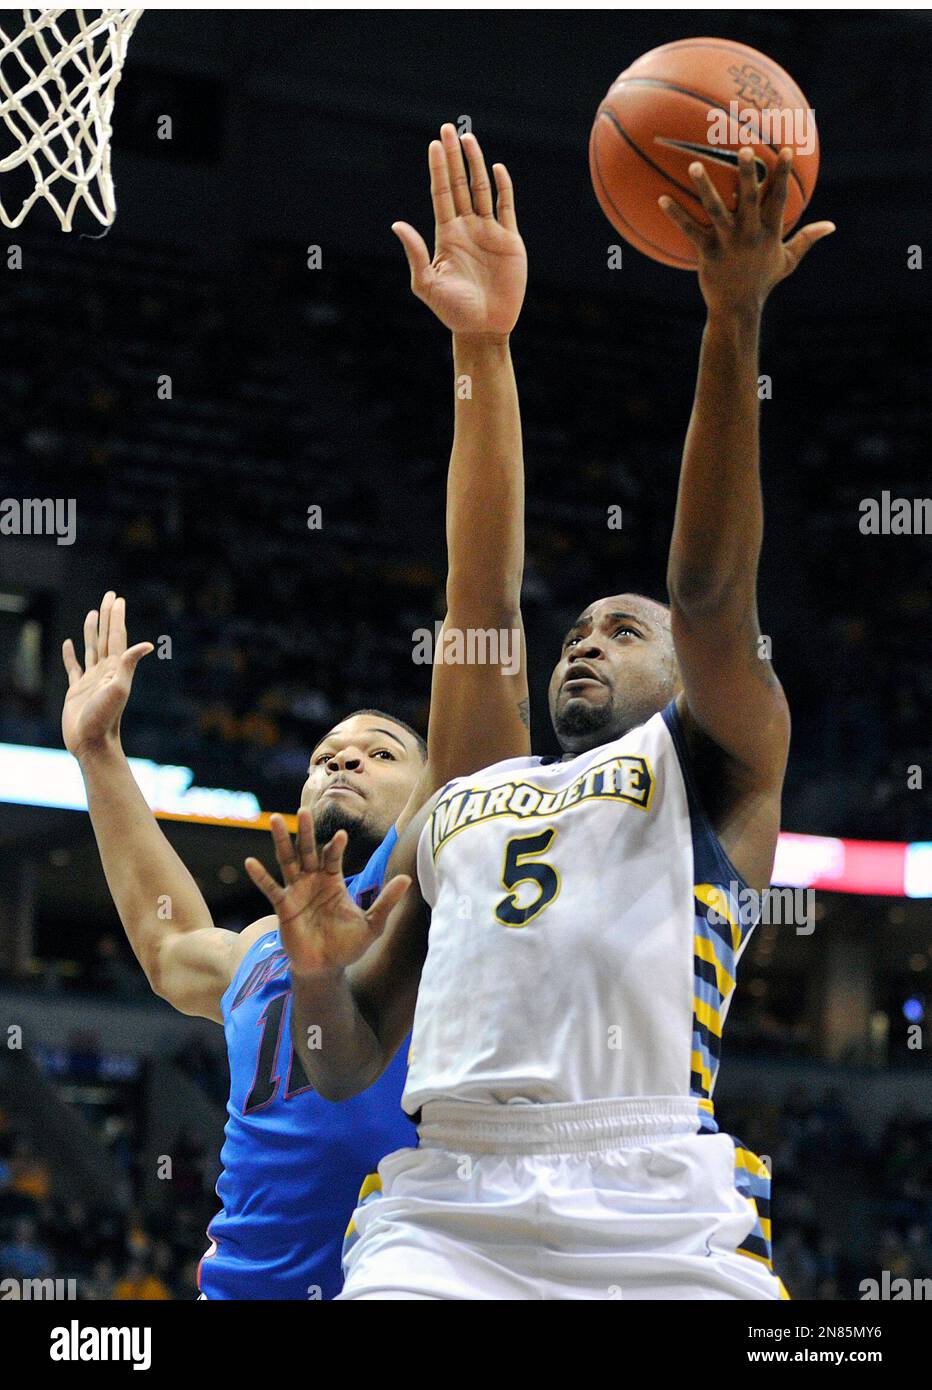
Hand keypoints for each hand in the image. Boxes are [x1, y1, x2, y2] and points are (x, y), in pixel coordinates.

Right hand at [62, 592, 152, 759]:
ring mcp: (91, 680)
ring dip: (92, 630)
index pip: (116, 636)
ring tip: (92, 613)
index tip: (117, 598)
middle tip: (109, 595)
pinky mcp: (77, 691)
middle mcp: (105, 670)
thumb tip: (148, 644)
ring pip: (91, 648)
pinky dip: (71, 655)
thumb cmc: (106, 718)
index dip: (116, 616)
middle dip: (107, 616)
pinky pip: (74, 667)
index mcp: (115, 667)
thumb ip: (129, 665)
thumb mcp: (119, 688)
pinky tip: (69, 644)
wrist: (93, 743)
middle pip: (105, 636)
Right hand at [244, 809, 410, 977]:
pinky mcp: (284, 907)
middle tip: (303, 811)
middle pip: (308, 850)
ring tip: (275, 820)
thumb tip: (408, 879)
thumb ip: (386, 901)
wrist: (327, 969)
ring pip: (288, 861)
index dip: (335, 846)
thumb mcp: (372, 923)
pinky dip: (261, 876)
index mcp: (333, 881)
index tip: (341, 836)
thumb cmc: (348, 945)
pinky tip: (251, 861)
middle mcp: (313, 881)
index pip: (332, 856)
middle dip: (306, 832)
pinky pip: (271, 889)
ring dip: (281, 841)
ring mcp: (296, 892)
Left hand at [392, 123, 526, 335]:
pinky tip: (496, 169)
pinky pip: (506, 208)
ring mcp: (488, 232)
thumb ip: (414, 253)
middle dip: (454, 157)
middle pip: (460, 184)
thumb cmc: (452, 311)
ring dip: (476, 165)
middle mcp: (467, 228)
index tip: (434, 145)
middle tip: (448, 129)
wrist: (483, 328)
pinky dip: (502, 188)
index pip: (441, 194)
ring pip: (482, 190)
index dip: (438, 169)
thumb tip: (397, 224)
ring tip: (469, 140)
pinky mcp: (509, 241)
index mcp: (446, 235)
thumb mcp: (426, 284)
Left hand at [659, 147, 834, 315]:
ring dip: (705, 188)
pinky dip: (676, 215)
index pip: (779, 197)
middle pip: (750, 199)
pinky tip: (661, 198)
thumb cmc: (762, 281)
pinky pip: (690, 230)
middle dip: (748, 173)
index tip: (785, 148)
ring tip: (694, 165)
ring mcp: (727, 243)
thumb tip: (831, 225)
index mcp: (770, 232)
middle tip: (744, 148)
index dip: (781, 173)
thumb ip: (807, 239)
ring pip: (716, 211)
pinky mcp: (707, 253)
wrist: (738, 308)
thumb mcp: (788, 260)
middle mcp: (749, 234)